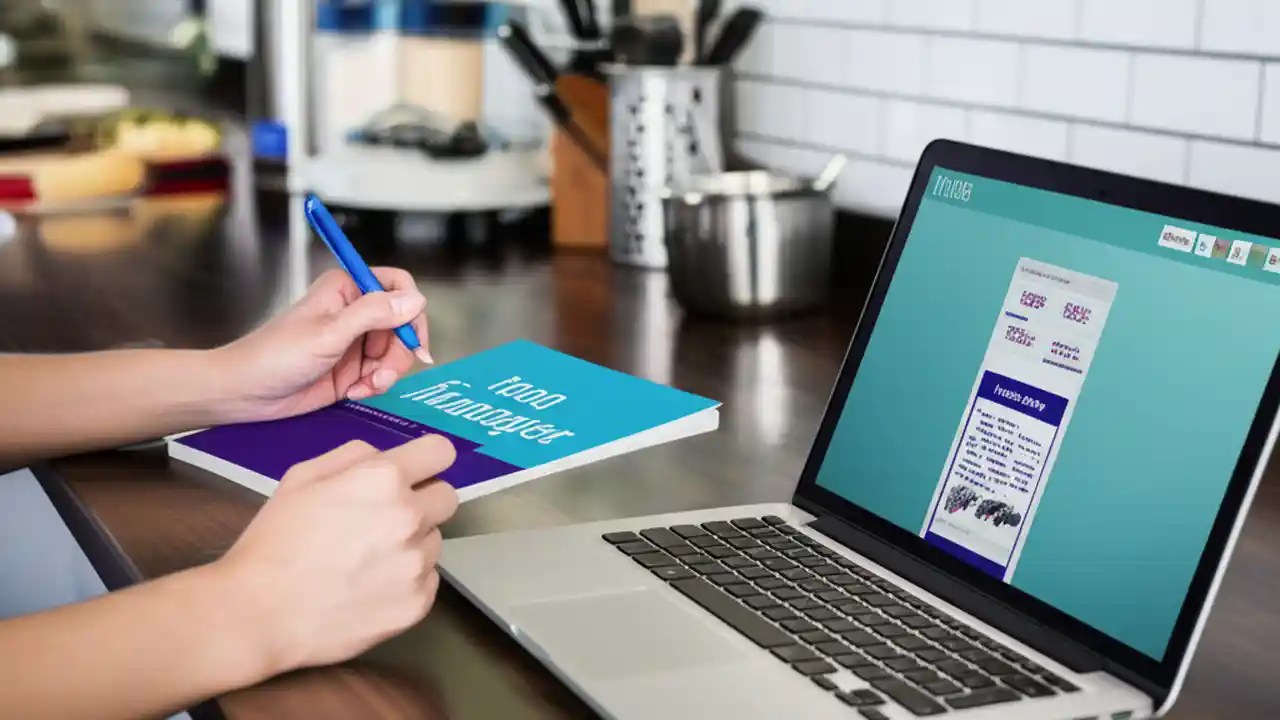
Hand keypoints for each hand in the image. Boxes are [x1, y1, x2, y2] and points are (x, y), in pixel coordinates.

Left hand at [213, 267, 432, 422]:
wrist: (246, 392)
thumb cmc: (276, 355)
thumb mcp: (329, 333)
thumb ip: (373, 314)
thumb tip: (416, 300)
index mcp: (348, 289)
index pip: (398, 286)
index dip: (411, 309)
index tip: (412, 337)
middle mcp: (355, 312)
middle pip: (403, 325)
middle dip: (399, 352)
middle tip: (382, 373)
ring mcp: (355, 342)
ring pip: (395, 353)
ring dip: (386, 373)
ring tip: (366, 386)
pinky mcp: (352, 369)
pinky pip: (381, 374)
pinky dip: (374, 386)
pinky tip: (354, 393)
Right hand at [217, 435, 458, 673]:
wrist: (260, 612)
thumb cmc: (275, 540)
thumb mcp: (302, 476)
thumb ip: (353, 456)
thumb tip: (386, 458)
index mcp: (383, 480)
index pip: (441, 452)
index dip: (428, 460)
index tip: (418, 472)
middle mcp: (410, 517)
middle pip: (447, 497)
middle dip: (422, 501)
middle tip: (385, 519)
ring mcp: (417, 564)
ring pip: (435, 541)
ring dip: (412, 544)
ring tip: (368, 560)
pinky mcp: (417, 603)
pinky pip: (428, 580)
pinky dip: (407, 581)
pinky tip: (370, 587)